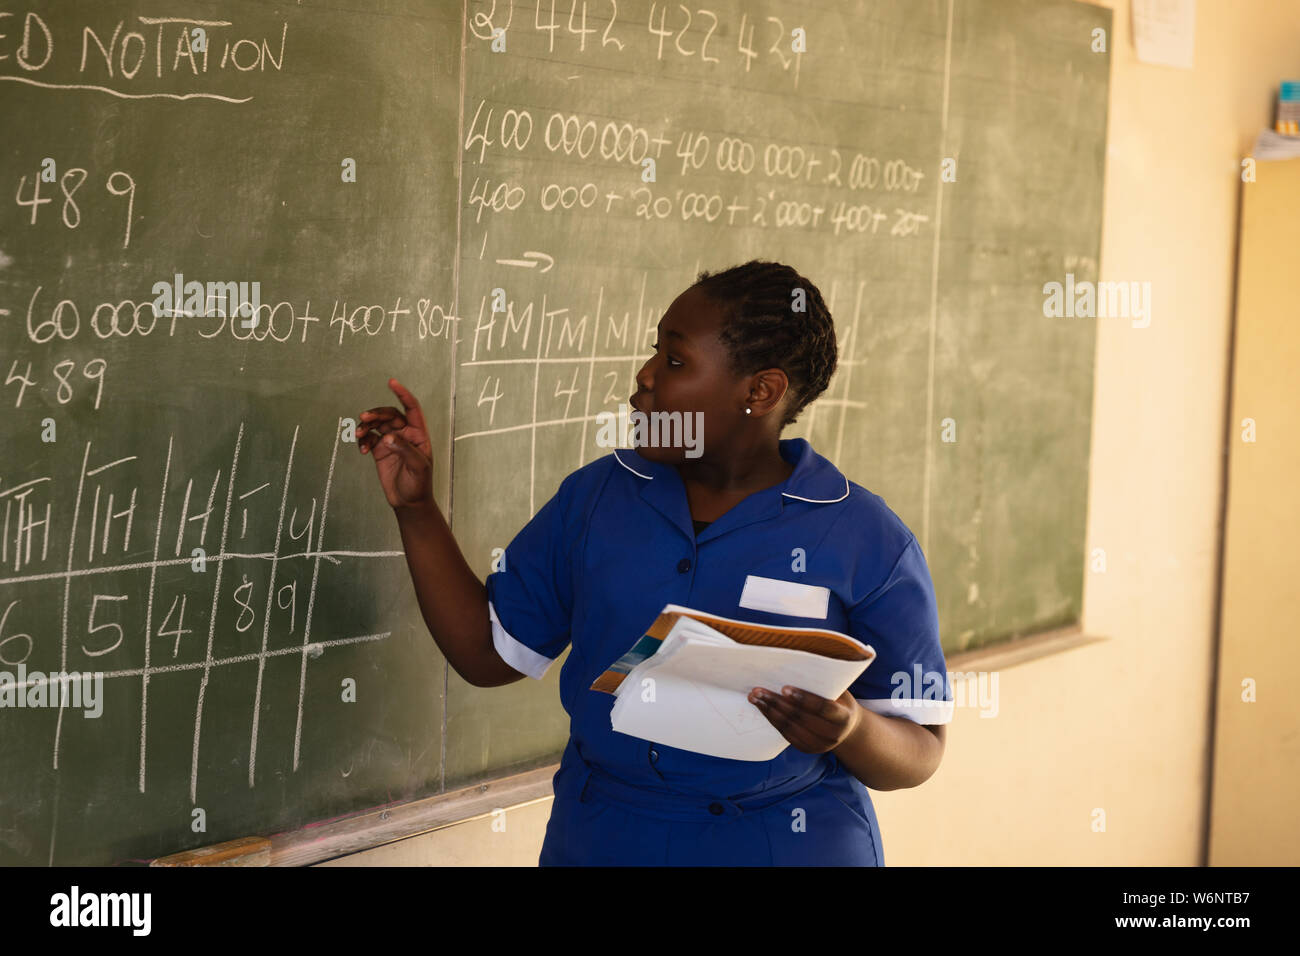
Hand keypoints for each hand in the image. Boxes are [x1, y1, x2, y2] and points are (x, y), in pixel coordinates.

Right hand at [357, 378, 433, 509]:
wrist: (409, 502)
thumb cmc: (419, 484)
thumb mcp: (418, 466)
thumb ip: (404, 449)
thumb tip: (388, 437)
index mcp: (418, 434)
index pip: (411, 408)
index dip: (403, 394)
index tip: (391, 382)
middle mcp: (404, 434)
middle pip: (389, 414)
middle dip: (376, 413)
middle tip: (364, 417)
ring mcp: (391, 441)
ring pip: (376, 425)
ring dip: (366, 426)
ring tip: (358, 435)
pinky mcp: (379, 450)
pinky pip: (368, 438)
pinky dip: (362, 440)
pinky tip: (361, 449)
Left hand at [748, 686, 861, 753]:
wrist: (847, 728)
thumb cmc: (840, 700)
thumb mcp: (839, 690)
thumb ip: (824, 682)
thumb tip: (798, 663)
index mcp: (844, 718)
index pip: (823, 708)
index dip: (803, 698)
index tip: (784, 688)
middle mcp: (832, 735)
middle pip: (801, 718)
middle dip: (778, 703)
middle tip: (758, 690)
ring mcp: (819, 745)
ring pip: (790, 727)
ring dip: (769, 711)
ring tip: (754, 697)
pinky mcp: (806, 748)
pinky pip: (785, 733)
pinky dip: (772, 719)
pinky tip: (762, 707)